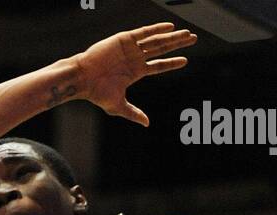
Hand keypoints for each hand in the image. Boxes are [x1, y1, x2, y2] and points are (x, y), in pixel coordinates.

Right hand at [74, 23, 195, 126]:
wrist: (83, 79)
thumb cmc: (97, 94)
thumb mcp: (118, 106)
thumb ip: (134, 113)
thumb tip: (147, 123)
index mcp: (135, 72)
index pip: (158, 66)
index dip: (172, 63)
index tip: (185, 60)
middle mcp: (135, 58)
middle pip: (162, 49)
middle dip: (177, 44)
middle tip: (194, 39)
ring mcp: (130, 48)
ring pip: (156, 40)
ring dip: (172, 36)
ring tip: (187, 33)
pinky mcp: (124, 39)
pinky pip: (144, 32)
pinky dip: (157, 29)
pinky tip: (170, 27)